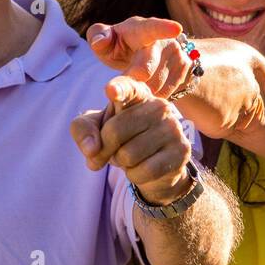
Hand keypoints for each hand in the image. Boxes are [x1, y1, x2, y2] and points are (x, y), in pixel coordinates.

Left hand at [69, 77, 194, 206]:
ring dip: (122, 164)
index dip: (119, 89)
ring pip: (128, 155)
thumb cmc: (121, 139)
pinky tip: (143, 169)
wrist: (156, 167)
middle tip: (110, 153)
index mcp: (138, 94)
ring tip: (132, 157)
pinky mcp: (181, 152)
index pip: (128, 88)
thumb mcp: (95, 129)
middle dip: (104, 150)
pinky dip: (135, 176)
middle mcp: (159, 106)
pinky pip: (142, 171)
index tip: (111, 91)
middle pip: (115, 131)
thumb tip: (92, 149)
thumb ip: (83, 130)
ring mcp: (173, 128)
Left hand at [86, 16, 194, 98]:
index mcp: (142, 29)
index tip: (176, 29)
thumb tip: (100, 42)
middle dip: (129, 84)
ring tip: (131, 88)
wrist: (150, 53)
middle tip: (113, 93)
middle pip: (146, 70)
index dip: (164, 28)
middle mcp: (164, 40)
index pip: (153, 27)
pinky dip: (151, 98)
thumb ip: (98, 36)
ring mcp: (178, 54)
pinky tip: (144, 92)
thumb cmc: (121, 45)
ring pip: (156, 86)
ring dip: (140, 93)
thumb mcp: (107, 39)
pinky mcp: (185, 69)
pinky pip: (166, 93)